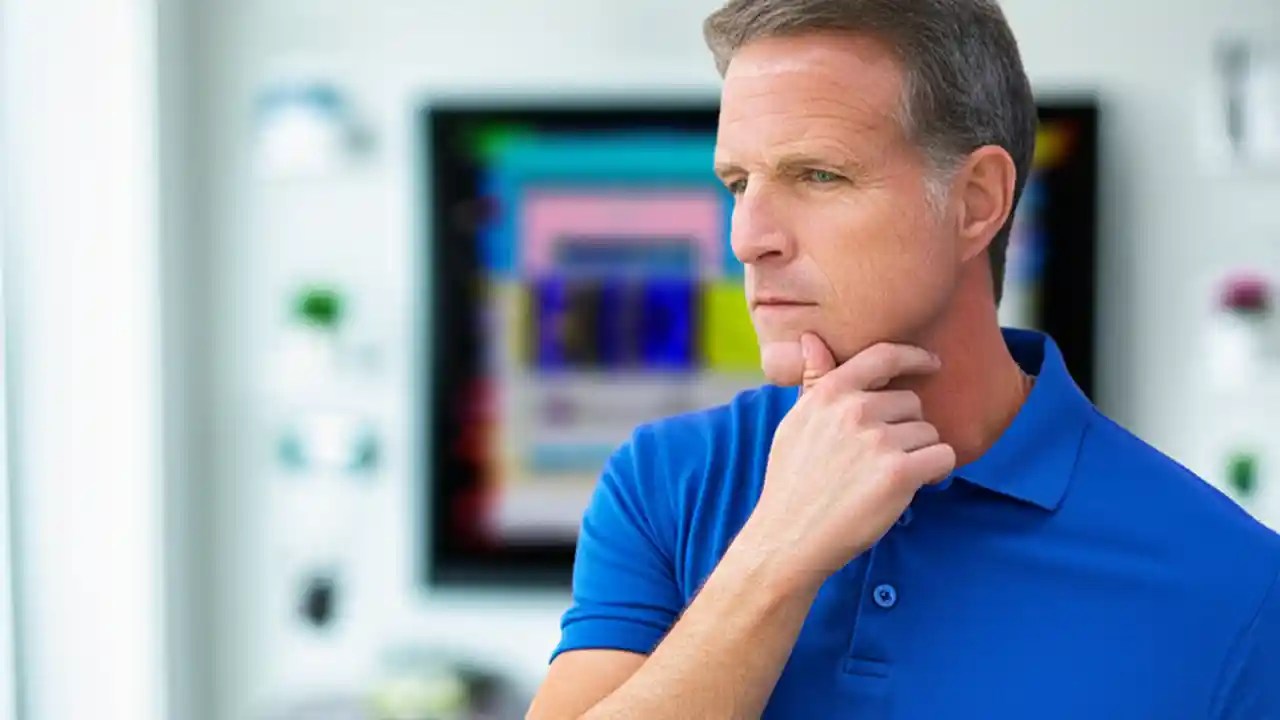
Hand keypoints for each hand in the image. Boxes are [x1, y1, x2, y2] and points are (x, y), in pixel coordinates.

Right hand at [738, 334, 955, 591]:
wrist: (789, 537)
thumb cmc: (792, 482)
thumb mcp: (795, 424)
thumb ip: (814, 381)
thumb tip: (811, 339)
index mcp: (829, 394)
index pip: (883, 356)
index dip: (913, 356)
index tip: (931, 363)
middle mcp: (853, 410)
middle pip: (911, 404)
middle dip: (906, 429)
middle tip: (881, 459)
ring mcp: (877, 441)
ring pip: (928, 433)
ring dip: (918, 454)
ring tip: (886, 478)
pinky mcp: (898, 473)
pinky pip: (943, 457)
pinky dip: (936, 472)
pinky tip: (912, 486)